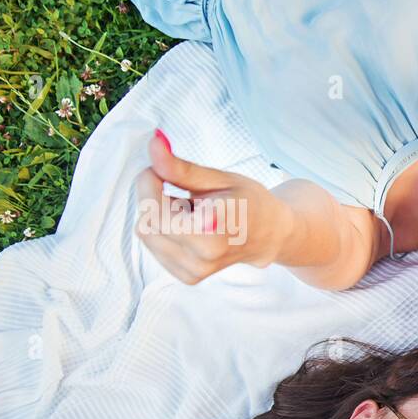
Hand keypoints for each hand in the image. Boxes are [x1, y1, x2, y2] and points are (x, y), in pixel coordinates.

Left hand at [134, 129, 293, 283]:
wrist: (271, 234)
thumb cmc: (250, 203)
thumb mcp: (219, 179)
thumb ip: (181, 167)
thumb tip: (154, 142)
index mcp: (212, 234)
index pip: (153, 212)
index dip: (149, 183)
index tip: (161, 170)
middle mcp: (202, 258)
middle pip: (146, 223)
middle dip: (153, 199)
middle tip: (180, 190)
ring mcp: (194, 271)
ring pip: (146, 234)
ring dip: (159, 215)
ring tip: (190, 211)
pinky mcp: (188, 276)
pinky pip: (155, 246)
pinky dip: (164, 230)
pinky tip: (188, 226)